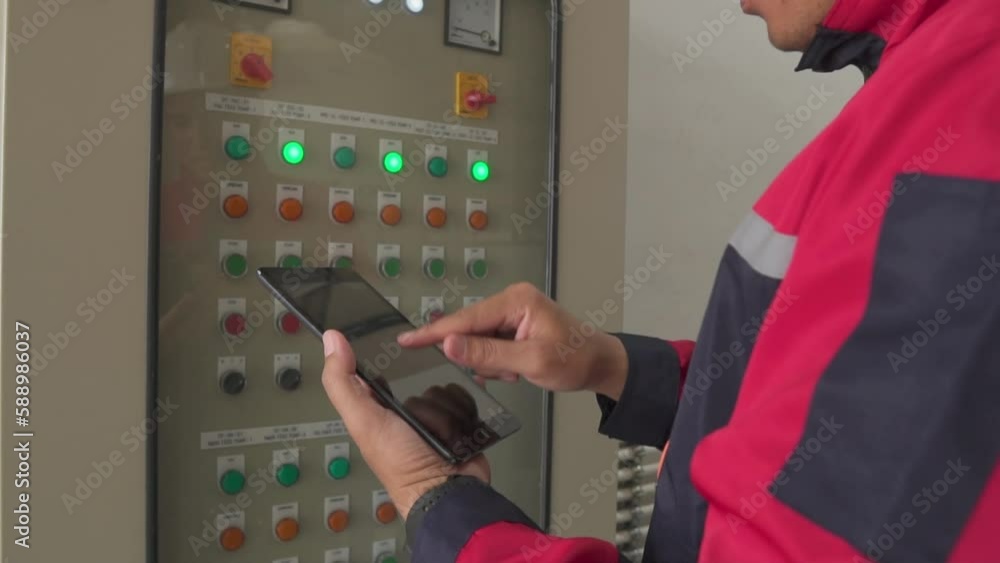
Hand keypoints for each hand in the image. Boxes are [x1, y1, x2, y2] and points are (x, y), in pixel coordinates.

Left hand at [320, 330, 489, 518]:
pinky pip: (462, 391)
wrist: (447, 490)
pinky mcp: (456, 414)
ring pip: (439, 378)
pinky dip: (463, 398)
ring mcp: (431, 410)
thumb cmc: (401, 463)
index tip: (391, 333)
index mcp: (373, 403)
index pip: (373, 362)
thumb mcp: (364, 421)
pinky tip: (461, 411)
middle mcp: (401, 405)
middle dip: (420, 373)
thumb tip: (331, 340)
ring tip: (442, 414)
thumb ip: (342, 384)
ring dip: (443, 394)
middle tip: (422, 386)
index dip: (378, 347)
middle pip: (412, 367)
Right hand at [398, 282, 629, 400]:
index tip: (405, 341)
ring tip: (517, 372)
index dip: (434, 333)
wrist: (601, 365)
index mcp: (515, 301)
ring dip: (491, 363)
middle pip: (470, 330)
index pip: (465, 318)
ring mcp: (512, 313)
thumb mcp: (531, 361)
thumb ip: (487, 354)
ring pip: (479, 342)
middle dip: (478, 357)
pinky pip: (491, 346)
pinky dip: (498, 363)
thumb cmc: (575, 360)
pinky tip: (515, 371)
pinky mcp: (514, 326)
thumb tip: (448, 345)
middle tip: (505, 372)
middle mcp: (511, 301)